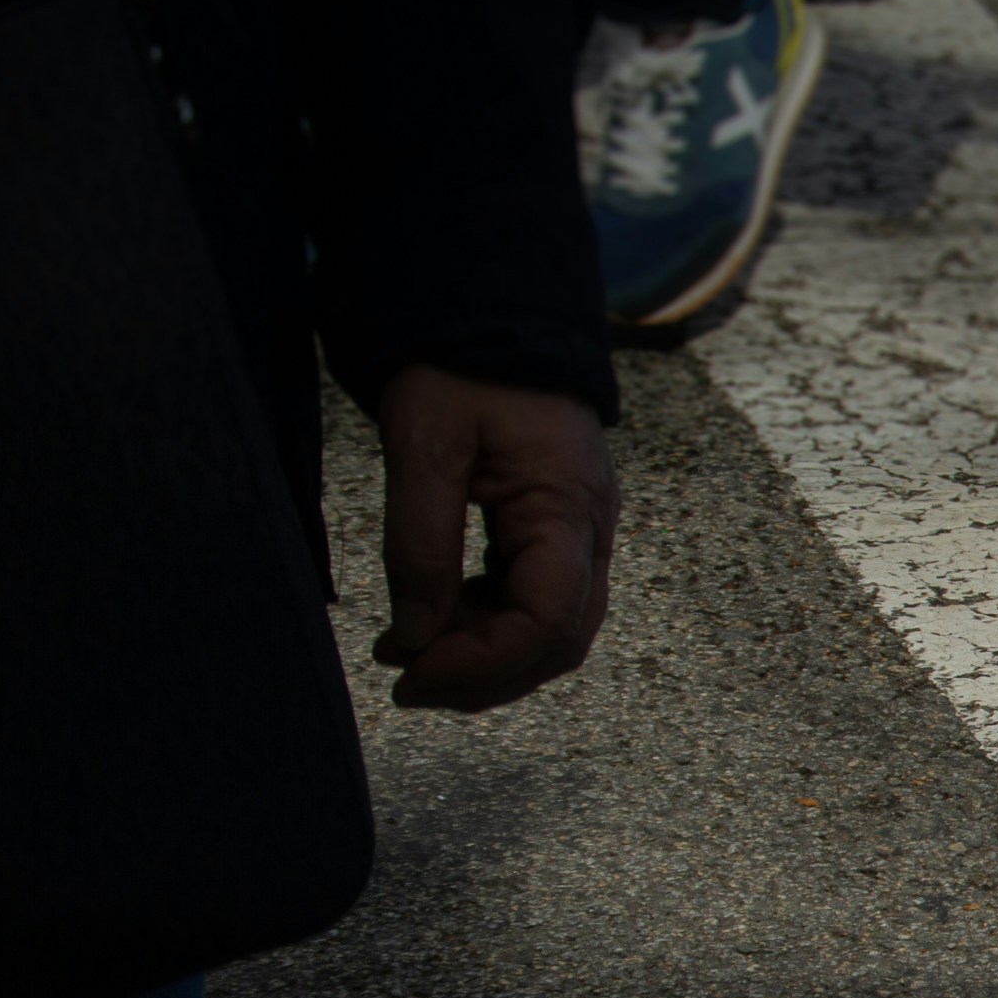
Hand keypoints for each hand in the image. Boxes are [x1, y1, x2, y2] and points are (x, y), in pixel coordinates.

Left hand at [373, 366, 618, 711]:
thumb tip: (416, 638)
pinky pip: (538, 604)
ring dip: (487, 659)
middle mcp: (592, 531)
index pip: (549, 621)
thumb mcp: (425, 446)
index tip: (412, 671)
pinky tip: (435, 621)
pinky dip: (489, 629)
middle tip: (405, 683)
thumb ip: (420, 545)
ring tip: (411, 656)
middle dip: (486, 675)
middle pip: (560, 642)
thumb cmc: (459, 368)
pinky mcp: (559, 533)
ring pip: (553, 633)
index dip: (485, 663)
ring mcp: (583, 535)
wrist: (490, 315)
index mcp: (569, 507)